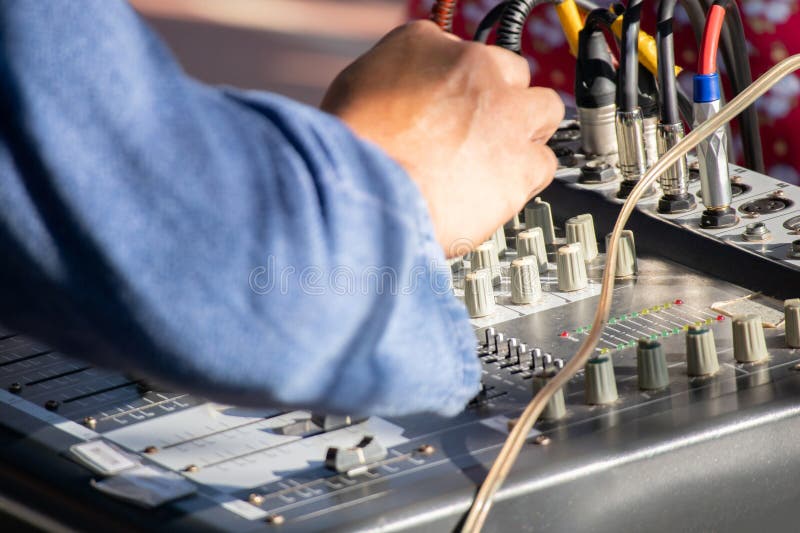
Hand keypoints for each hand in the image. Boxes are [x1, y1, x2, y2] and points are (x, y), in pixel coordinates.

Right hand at [322, 21, 562, 256]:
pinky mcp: (521, 162)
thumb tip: (403, 98)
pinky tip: (502, 189)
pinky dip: (527, 176)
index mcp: (426, 44)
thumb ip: (392, 84)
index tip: (457, 105)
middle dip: (502, 101)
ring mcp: (504, 113)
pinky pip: (544, 162)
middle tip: (482, 133)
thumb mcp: (353, 89)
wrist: (363, 189)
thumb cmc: (349, 149)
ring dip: (525, 133)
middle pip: (513, 73)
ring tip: (496, 162)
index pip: (462, 51)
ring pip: (543, 111)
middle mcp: (473, 68)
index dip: (462, 86)